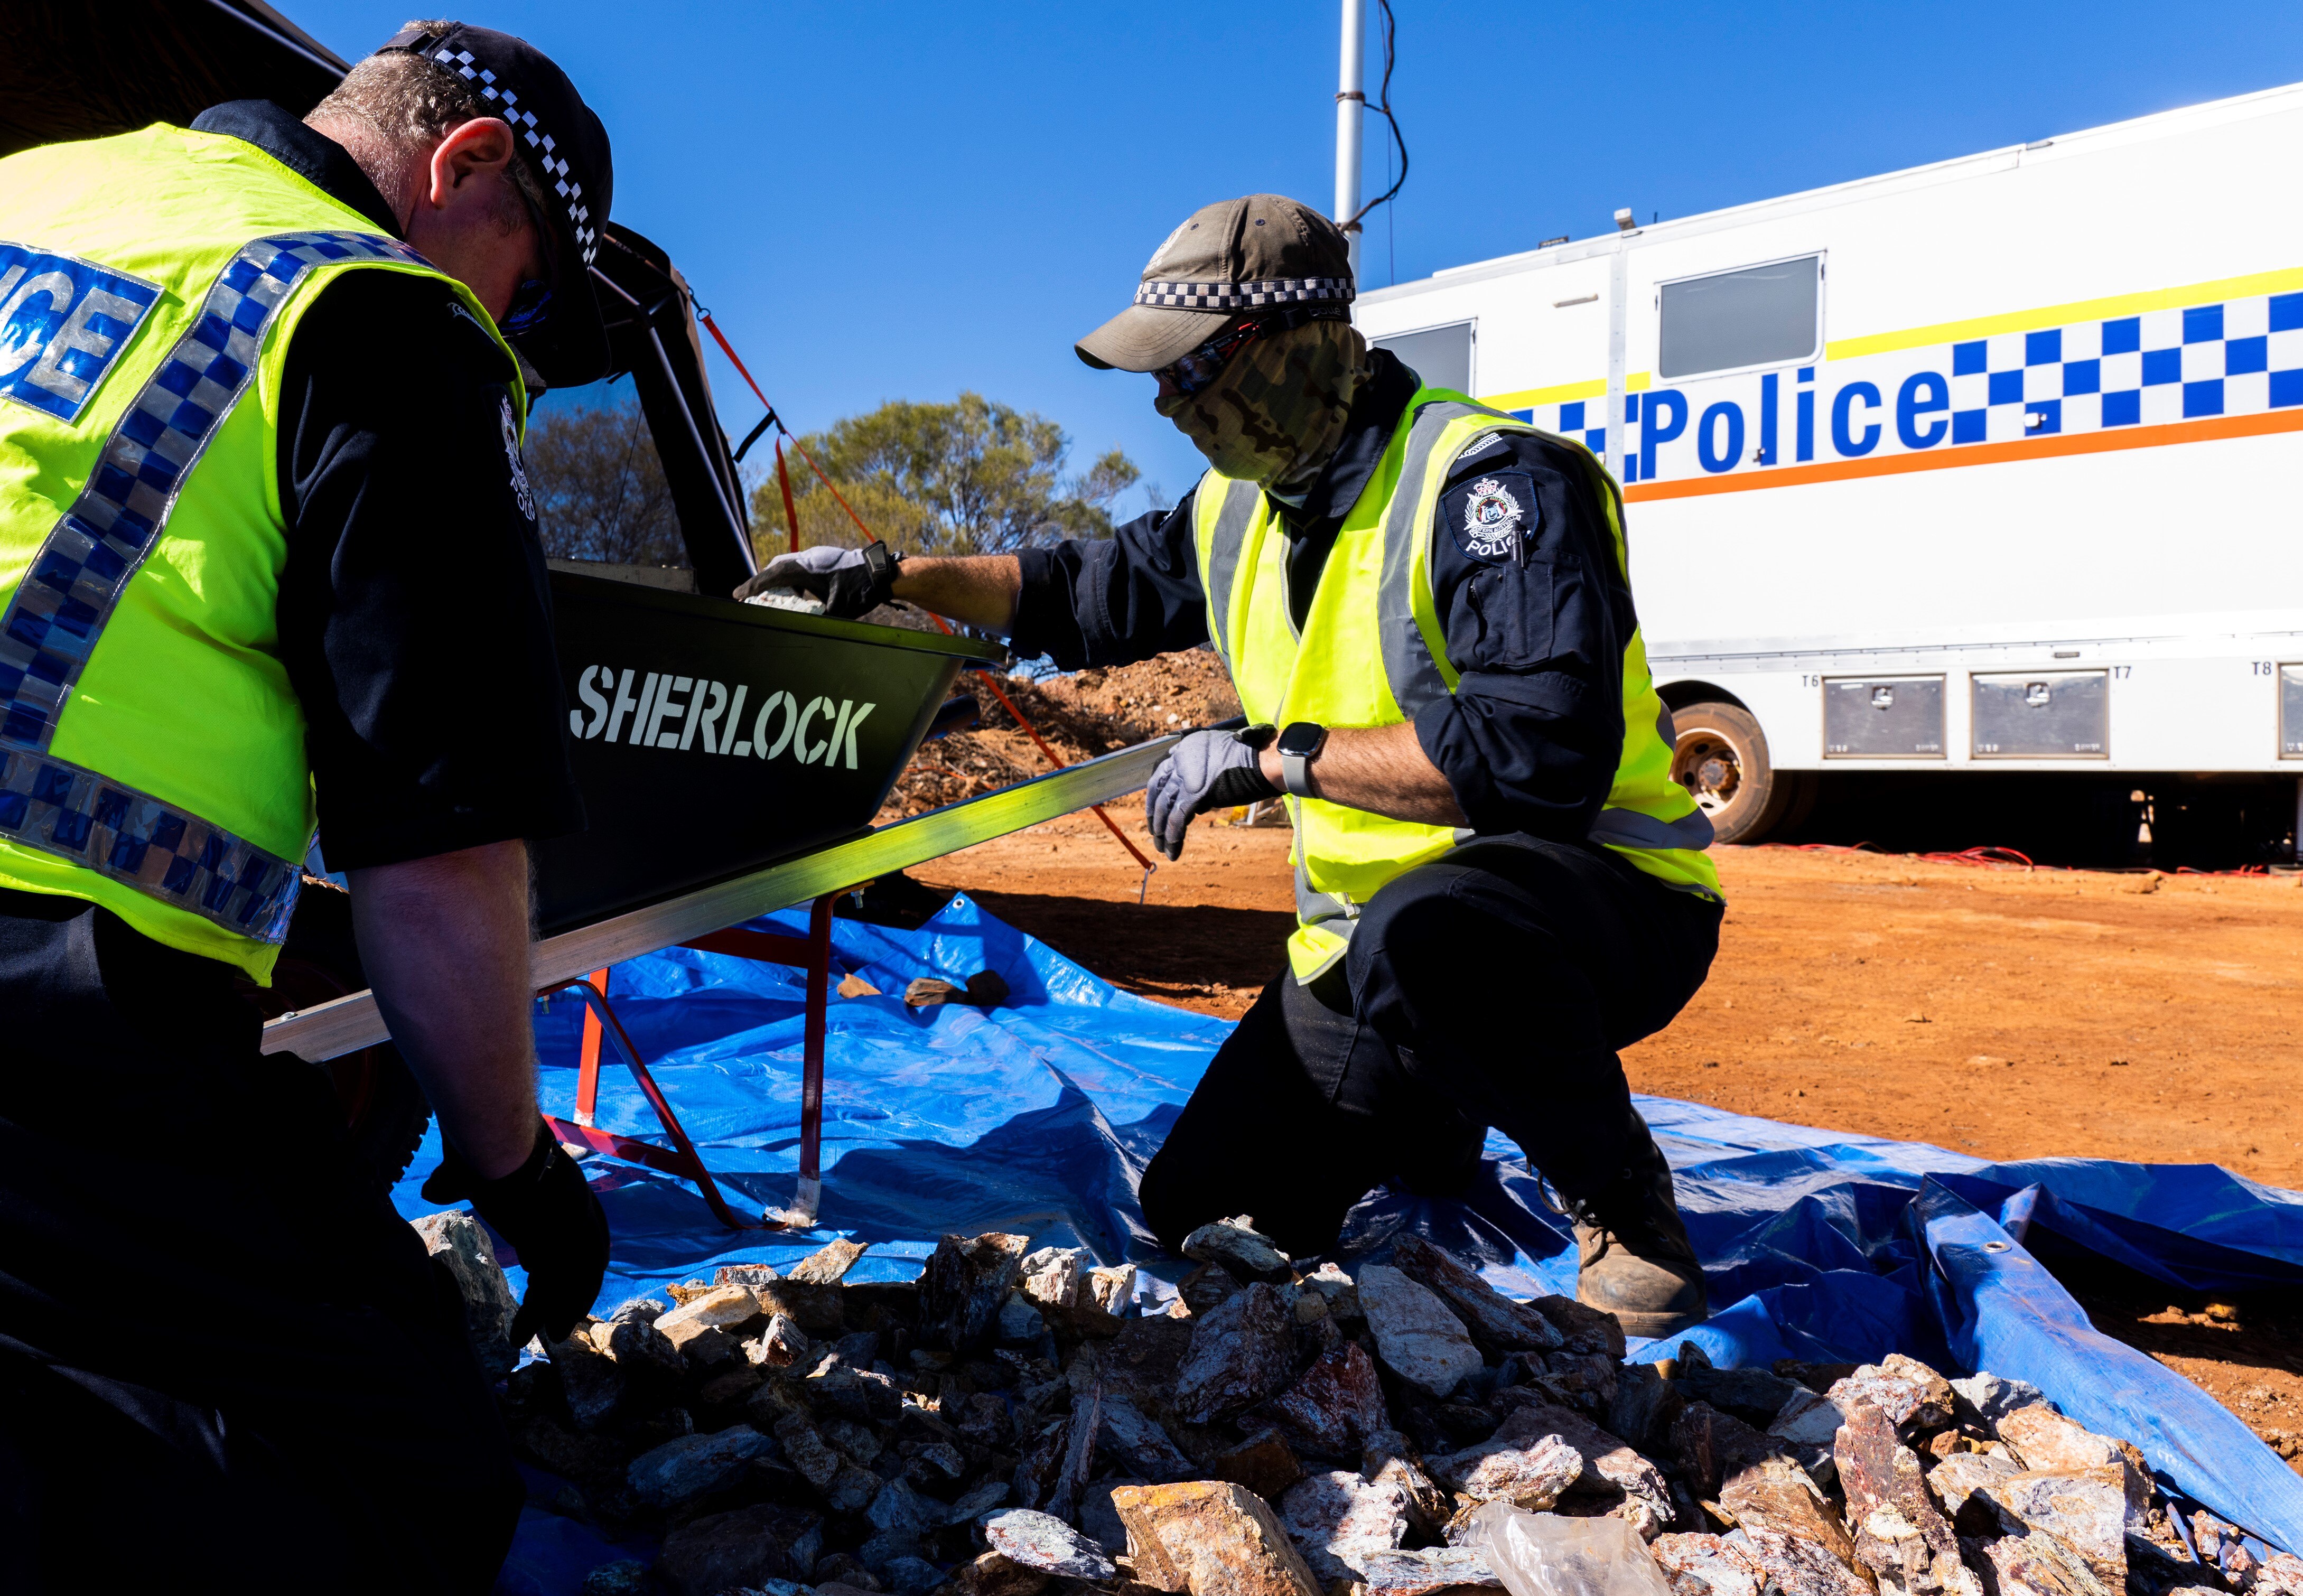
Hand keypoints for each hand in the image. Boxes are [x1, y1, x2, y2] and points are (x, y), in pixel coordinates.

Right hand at [425, 1120, 608, 1345]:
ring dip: (562, 1309)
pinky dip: (543, 1314)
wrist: (496, 1130)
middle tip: (564, 1318)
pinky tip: (527, 1334)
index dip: (571, 1254)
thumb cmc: (481, 1136)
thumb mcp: (473, 1162)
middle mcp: (576, 1205)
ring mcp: (570, 1225)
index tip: (547, 1272)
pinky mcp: (555, 1242)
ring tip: (552, 1336)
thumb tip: (434, 1190)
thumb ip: (457, 1181)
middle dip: (578, 1289)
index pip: (583, 1225)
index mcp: (563, 1183)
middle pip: (587, 1257)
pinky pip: (552, 1289)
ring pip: (571, 1279)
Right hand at [732, 541, 897, 619]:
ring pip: (789, 565)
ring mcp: (818, 556)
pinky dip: (793, 579)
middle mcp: (809, 558)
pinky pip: (801, 567)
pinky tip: (798, 595)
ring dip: (778, 580)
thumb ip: (817, 619)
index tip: (737, 594)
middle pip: (777, 567)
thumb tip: (801, 631)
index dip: (753, 585)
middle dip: (762, 582)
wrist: (882, 572)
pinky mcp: (826, 558)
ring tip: (771, 597)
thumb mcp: (838, 610)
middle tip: (748, 595)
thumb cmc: (861, 590)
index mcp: (807, 567)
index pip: (773, 575)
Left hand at [1144, 727, 1278, 860]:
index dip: (1157, 792)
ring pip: (1165, 807)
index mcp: (1186, 747)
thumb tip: (1198, 805)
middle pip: (1157, 789)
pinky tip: (1173, 851)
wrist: (1265, 761)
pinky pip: (1177, 819)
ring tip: (1162, 847)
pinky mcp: (1195, 793)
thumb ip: (1204, 777)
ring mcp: (1187, 776)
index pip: (1161, 771)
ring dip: (1161, 830)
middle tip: (1154, 830)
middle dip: (1154, 813)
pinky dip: (1173, 837)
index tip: (1156, 807)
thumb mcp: (1220, 761)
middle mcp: (1181, 758)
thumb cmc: (1252, 762)